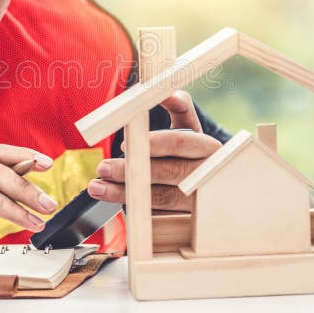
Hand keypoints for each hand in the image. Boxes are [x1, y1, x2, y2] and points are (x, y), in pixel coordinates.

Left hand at [86, 91, 221, 210]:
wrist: (216, 188)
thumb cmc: (194, 152)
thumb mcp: (189, 127)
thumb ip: (178, 106)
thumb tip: (166, 91)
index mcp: (209, 148)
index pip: (180, 143)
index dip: (152, 143)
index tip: (123, 146)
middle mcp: (207, 176)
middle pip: (169, 173)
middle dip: (131, 171)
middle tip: (102, 168)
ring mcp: (199, 202)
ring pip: (160, 199)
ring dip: (124, 194)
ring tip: (97, 187)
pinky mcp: (187, 221)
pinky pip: (158, 217)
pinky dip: (134, 209)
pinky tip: (113, 202)